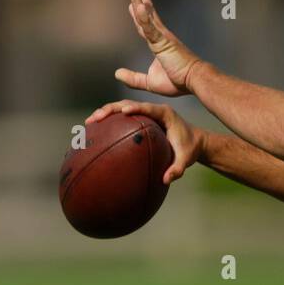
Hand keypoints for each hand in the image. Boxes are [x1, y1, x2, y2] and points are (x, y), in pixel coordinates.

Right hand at [85, 99, 204, 184]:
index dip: (135, 108)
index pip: (148, 108)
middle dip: (111, 109)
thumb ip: (178, 169)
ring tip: (89, 122)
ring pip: (122, 108)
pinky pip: (123, 118)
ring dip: (105, 113)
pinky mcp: (140, 119)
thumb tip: (166, 180)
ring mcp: (145, 113)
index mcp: (164, 113)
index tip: (123, 112)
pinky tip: (96, 131)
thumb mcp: (186, 159)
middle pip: (128, 104)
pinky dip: (110, 122)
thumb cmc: (190, 149)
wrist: (194, 142)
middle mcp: (153, 110)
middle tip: (95, 118)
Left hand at [115, 0, 203, 96]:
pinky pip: (150, 28)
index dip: (137, 13)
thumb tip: (117, 73)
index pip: (144, 25)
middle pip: (145, 11)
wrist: (194, 81)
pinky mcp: (164, 41)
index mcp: (158, 44)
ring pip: (147, 12)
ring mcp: (162, 36)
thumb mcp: (150, 82)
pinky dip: (144, 17)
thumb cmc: (178, 82)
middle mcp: (160, 35)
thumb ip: (134, 78)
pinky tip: (138, 5)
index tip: (133, 3)